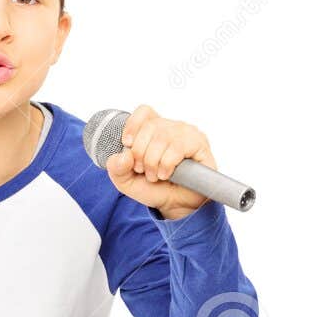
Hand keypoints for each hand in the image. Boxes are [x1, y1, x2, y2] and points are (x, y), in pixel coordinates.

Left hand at [104, 104, 215, 219]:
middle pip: (150, 126)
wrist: (175, 205)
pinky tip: (166, 174)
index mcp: (153, 129)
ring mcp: (186, 133)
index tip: (127, 144)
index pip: (144, 112)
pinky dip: (166, 164)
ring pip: (162, 137)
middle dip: (140, 152)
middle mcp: (171, 127)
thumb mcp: (126, 180)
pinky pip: (178, 147)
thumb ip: (116, 168)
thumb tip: (123, 155)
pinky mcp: (199, 144)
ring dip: (153, 161)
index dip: (133, 125)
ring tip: (155, 176)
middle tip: (142, 170)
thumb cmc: (154, 188)